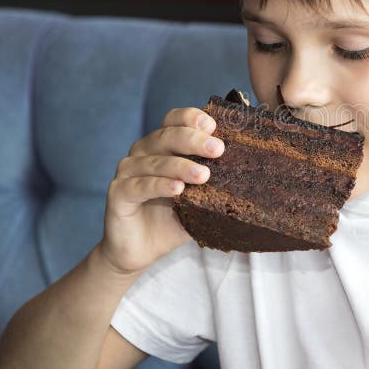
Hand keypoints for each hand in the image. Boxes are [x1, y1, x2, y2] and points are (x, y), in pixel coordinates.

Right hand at [96, 107, 224, 275]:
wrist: (140, 251)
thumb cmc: (173, 219)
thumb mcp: (200, 198)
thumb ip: (216, 182)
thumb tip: (251, 171)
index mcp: (163, 145)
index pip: (174, 120)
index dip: (191, 118)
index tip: (213, 125)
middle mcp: (143, 152)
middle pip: (167, 136)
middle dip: (194, 140)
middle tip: (218, 149)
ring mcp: (128, 171)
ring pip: (155, 161)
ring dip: (181, 165)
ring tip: (204, 175)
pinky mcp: (118, 193)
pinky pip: (140, 185)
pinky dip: (160, 185)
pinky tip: (178, 189)